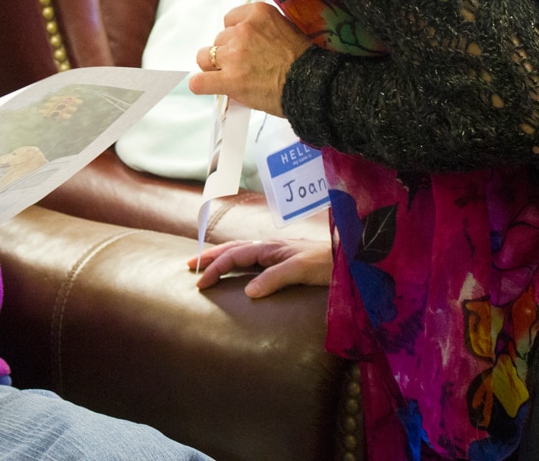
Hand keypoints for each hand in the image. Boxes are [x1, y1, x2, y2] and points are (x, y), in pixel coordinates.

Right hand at [188, 237, 331, 298]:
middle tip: (189, 265)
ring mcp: (275, 251)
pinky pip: (251, 256)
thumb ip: (274, 278)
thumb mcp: (300, 270)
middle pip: (231, 248)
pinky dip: (236, 259)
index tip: (200, 284)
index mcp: (268, 248)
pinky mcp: (283, 258)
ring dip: (220, 256)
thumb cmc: (327, 263)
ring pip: (240, 250)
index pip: (233, 257)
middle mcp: (269, 247)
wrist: (349, 256)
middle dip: (209, 256)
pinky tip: (237, 266)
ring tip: (205, 263)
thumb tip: (248, 292)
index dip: (214, 269)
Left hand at [189, 2, 311, 115]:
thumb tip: (244, 40)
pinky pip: (200, 82)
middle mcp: (243, 31)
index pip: (230, 19)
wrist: (312, 84)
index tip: (243, 45)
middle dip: (227, 52)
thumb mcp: (286, 29)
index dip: (235, 35)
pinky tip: (207, 86)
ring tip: (228, 76)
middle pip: (218, 39)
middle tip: (242, 65)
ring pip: (204, 57)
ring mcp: (234, 55)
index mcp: (258, 14)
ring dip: (214, 67)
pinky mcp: (230, 80)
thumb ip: (261, 29)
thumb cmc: (304, 60)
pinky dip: (201, 85)